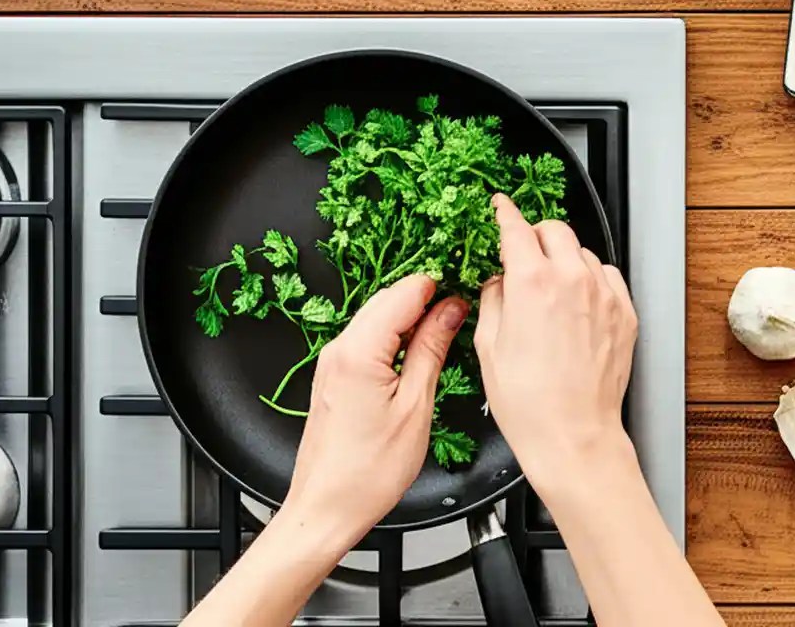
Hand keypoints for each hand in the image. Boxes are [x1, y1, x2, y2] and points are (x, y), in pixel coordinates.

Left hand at [279, 274, 467, 549]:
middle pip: (389, 299)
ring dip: (412, 319)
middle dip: (427, 299)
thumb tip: (452, 309)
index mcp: (359, 351)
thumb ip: (433, 348)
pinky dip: (395, 339)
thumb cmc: (369, 472)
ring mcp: (332, 361)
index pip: (405, 291)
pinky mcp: (334, 375)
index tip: (467, 295)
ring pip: (378, 318)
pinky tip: (418, 356)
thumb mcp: (416, 406)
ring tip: (446, 335)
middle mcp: (339, 348)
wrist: (326, 508)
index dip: (440, 287)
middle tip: (463, 314)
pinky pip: (368, 340)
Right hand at [474, 194, 637, 488]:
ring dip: (565, 259)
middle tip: (523, 253)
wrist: (574, 434)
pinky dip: (592, 280)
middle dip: (536, 235)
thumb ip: (492, 300)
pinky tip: (578, 302)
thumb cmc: (529, 402)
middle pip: (555, 230)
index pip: (517, 228)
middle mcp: (573, 280)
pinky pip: (608, 278)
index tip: (500, 207)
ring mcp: (604, 296)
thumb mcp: (489, 347)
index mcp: (532, 282)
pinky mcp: (625, 315)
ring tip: (550, 287)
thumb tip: (497, 283)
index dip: (504, 213)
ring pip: (583, 253)